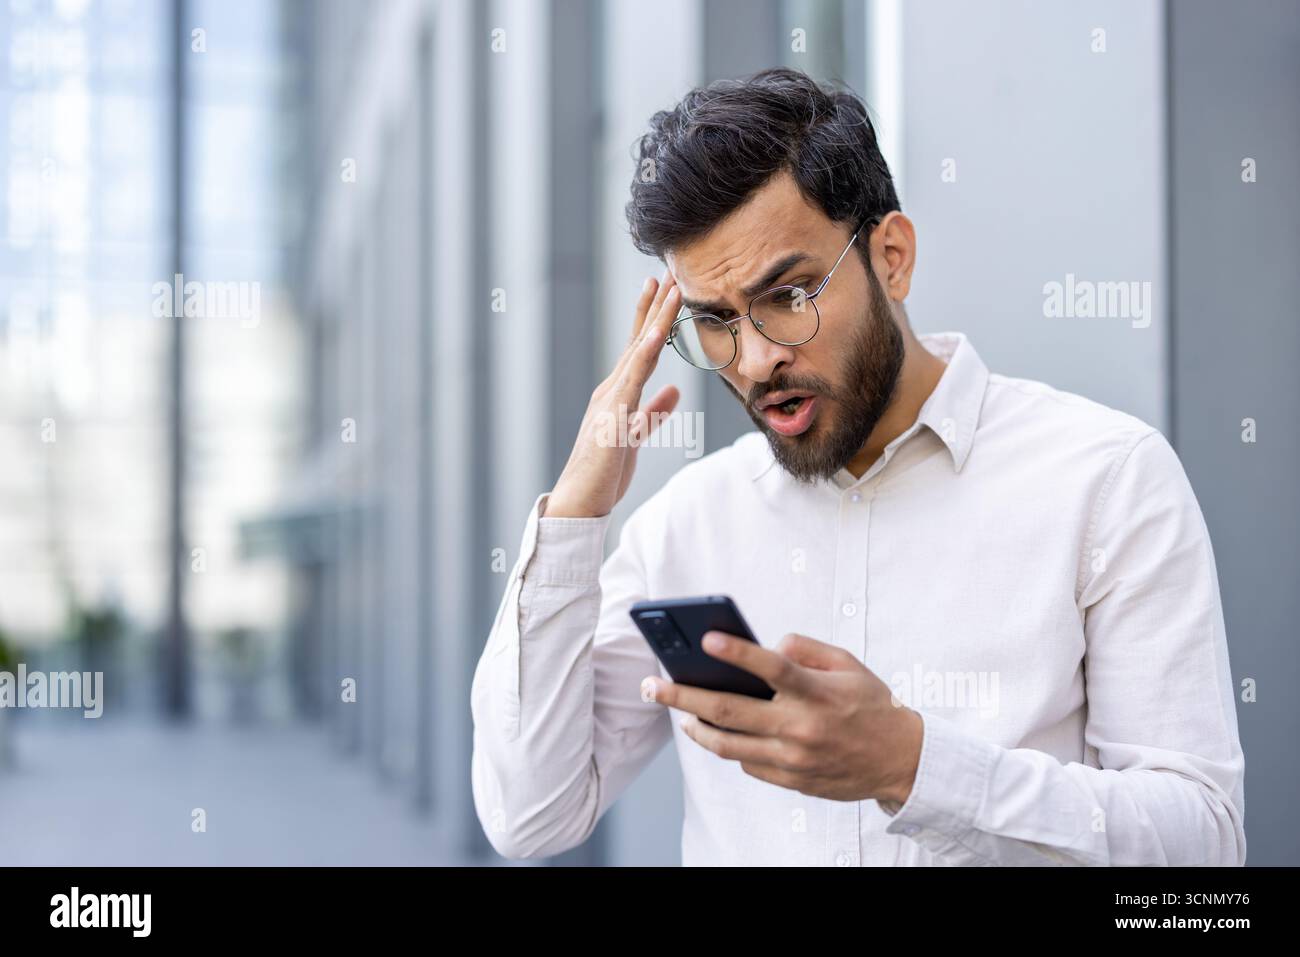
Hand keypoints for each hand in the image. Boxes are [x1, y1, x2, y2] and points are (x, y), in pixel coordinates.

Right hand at [545, 269, 681, 517]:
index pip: (640, 349)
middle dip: (655, 306)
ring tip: (669, 289)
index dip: (653, 318)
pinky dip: (646, 353)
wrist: (580, 500)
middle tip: (668, 272)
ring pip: (638, 351)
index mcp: (618, 394)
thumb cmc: (604, 472)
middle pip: (639, 340)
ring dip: (655, 318)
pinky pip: (633, 379)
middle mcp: (612, 390)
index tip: (665, 290)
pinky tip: (659, 332)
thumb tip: (674, 392)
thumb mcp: (636, 436)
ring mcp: (611, 400)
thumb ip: (654, 412)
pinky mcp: (613, 416)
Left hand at [640, 631, 922, 803]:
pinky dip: (729, 745)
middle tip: (652, 684)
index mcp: (818, 692)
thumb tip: (767, 646)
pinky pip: (746, 763)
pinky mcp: (791, 780)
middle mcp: (801, 726)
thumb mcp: (848, 664)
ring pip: (728, 744)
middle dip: (684, 695)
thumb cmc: (871, 704)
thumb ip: (805, 649)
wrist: (900, 761)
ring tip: (679, 712)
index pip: (773, 667)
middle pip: (730, 710)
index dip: (738, 652)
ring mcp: (793, 758)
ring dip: (695, 727)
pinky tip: (716, 731)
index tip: (706, 639)